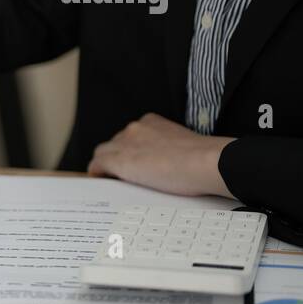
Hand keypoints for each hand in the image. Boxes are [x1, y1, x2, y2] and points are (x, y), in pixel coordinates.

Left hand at [87, 113, 235, 197]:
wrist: (205, 162)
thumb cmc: (202, 159)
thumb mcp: (183, 146)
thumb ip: (169, 149)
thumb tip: (168, 162)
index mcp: (151, 122)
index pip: (130, 135)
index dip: (128, 150)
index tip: (133, 161)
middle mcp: (135, 128)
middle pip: (114, 143)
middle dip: (116, 157)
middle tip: (122, 175)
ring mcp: (125, 143)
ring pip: (103, 153)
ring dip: (106, 166)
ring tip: (111, 180)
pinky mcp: (119, 160)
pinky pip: (97, 165)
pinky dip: (97, 173)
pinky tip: (100, 181)